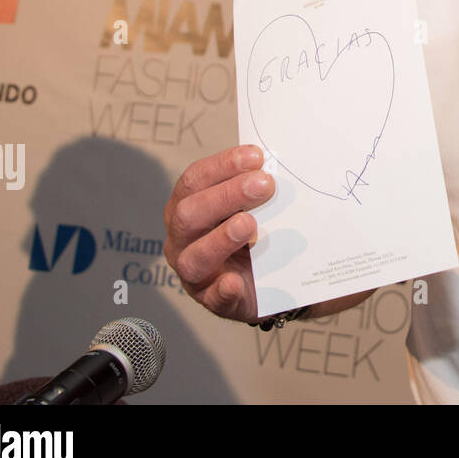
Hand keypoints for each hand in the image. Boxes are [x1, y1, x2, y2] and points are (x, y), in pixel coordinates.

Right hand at [163, 144, 273, 323]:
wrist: (269, 278)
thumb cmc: (255, 231)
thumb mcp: (253, 205)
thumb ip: (256, 186)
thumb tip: (276, 164)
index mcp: (187, 206)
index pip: (194, 180)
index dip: (223, 165)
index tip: (256, 156)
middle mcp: (182, 239)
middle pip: (189, 214)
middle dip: (227, 196)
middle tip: (264, 185)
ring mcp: (194, 273)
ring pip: (194, 257)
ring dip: (221, 238)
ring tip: (248, 225)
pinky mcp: (214, 301)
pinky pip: (214, 298)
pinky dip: (223, 290)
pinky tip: (234, 281)